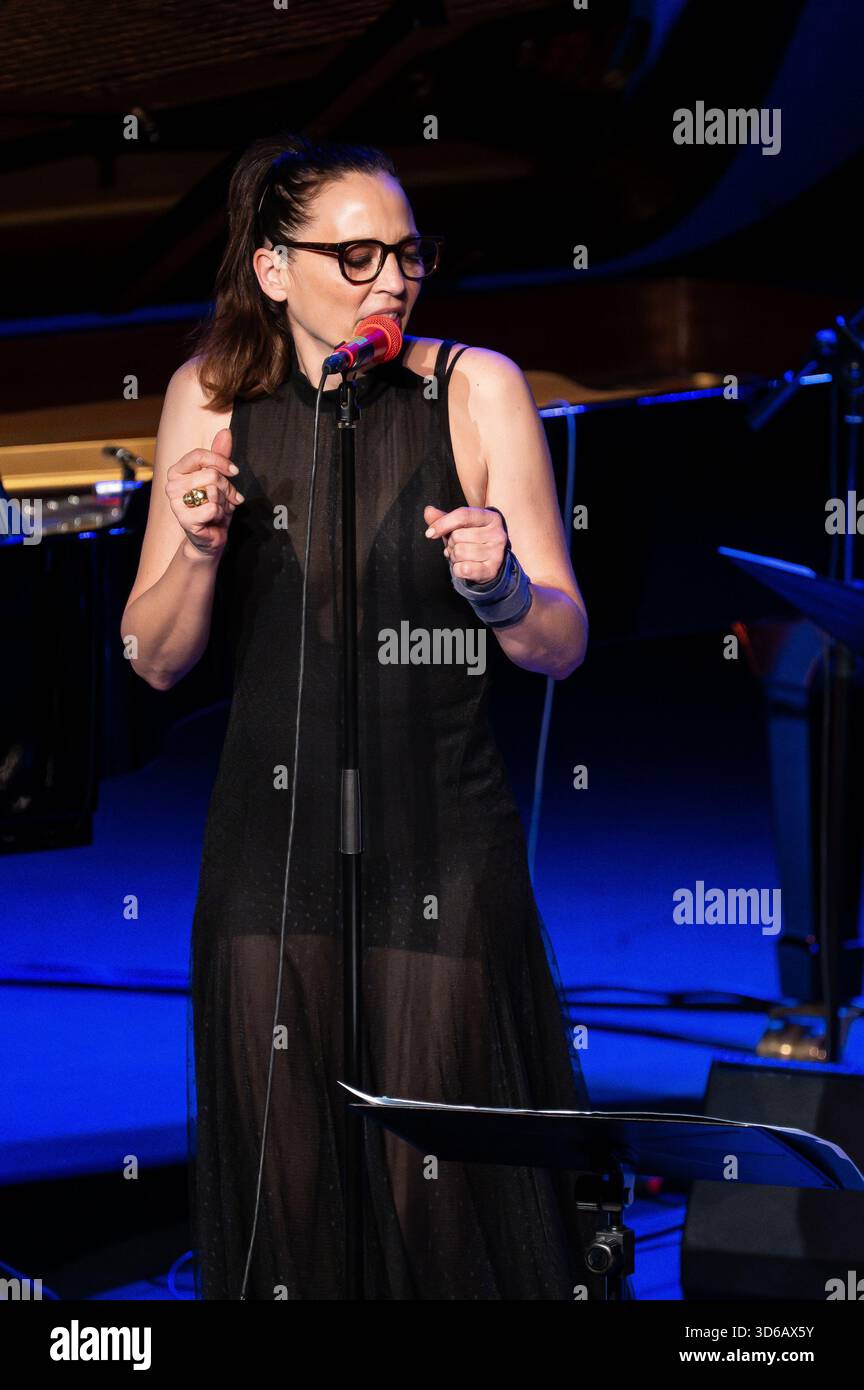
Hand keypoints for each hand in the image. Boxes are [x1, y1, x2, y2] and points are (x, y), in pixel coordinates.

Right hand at [166, 428, 243, 558]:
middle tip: (226, 498)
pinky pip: (212, 508)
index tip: (234, 471)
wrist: (211, 536)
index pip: (199, 455)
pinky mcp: (184, 520)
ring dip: (224, 502)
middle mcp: (172, 485)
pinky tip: (215, 519)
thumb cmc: (213, 506)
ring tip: (219, 508)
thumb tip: (225, 432)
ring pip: (212, 491)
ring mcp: (176, 503)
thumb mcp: (219, 479)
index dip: (221, 461)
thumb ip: (220, 456)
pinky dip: (220, 514)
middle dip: (226, 487)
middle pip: (210, 474)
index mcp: (177, 471)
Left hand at [423, 504, 507, 582]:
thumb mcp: (460, 526)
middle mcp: (497, 534)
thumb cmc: (473, 540)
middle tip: (458, 546)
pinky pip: (463, 569)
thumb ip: (443, 518)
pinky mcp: (492, 570)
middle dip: (451, 543)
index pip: (463, 516)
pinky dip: (457, 569)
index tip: (429, 533)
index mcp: (490, 517)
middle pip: (458, 536)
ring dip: (454, 557)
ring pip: (459, 553)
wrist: (490, 562)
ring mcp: (497, 553)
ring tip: (462, 556)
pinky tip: (465, 566)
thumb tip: (428, 511)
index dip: (443, 524)